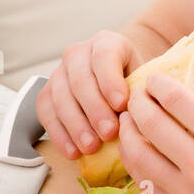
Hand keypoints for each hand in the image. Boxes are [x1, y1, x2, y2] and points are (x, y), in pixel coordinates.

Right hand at [36, 31, 143, 158]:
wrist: (117, 81)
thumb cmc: (133, 82)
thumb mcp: (144, 79)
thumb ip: (143, 91)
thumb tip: (147, 113)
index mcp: (106, 42)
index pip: (104, 56)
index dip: (110, 81)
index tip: (121, 104)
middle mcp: (78, 53)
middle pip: (81, 80)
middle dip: (95, 109)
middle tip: (109, 133)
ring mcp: (59, 73)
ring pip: (61, 98)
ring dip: (76, 126)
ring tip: (92, 147)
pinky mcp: (46, 94)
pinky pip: (46, 114)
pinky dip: (59, 134)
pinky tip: (73, 151)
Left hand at [118, 71, 193, 193]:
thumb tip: (191, 110)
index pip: (177, 100)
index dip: (158, 85)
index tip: (153, 81)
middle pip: (150, 123)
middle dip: (137, 104)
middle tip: (134, 98)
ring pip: (138, 156)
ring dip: (127, 135)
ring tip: (126, 126)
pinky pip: (146, 186)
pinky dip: (138, 167)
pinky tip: (138, 157)